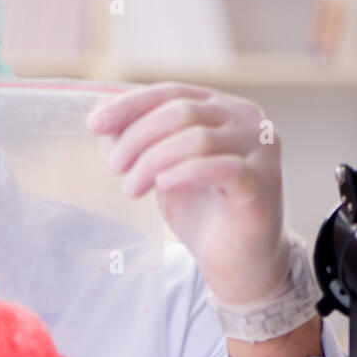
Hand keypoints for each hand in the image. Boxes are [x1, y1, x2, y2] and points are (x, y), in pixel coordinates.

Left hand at [88, 82, 290, 305]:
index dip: (131, 105)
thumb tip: (106, 118)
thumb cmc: (204, 214)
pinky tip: (162, 186)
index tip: (94, 124)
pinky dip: (185, 173)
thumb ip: (145, 142)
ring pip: (197, 139)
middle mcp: (248, 121)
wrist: (238, 263)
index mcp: (224, 110)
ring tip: (131, 189)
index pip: (173, 92)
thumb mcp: (166, 170)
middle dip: (138, 137)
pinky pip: (221, 168)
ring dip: (153, 161)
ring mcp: (260, 150)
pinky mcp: (262, 183)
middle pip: (182, 112)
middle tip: (115, 166)